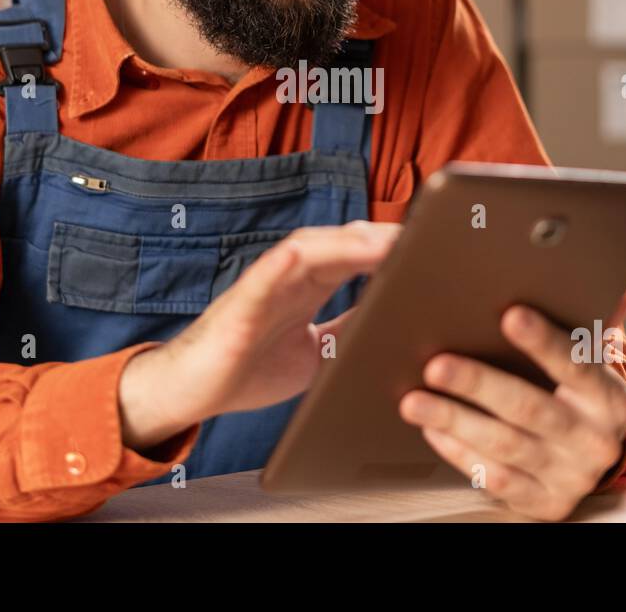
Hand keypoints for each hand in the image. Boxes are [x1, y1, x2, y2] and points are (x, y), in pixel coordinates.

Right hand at [118, 220, 400, 450]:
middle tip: (421, 235)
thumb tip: (395, 320)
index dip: (390, 247)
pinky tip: (299, 254)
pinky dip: (279, 264)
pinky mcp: (239, 305)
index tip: (430, 245)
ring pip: (307, 250)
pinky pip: (261, 279)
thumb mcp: (319, 351)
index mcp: (308, 286)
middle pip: (339, 244)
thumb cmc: (251, 367)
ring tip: (381, 241)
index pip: (355, 255)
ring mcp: (264, 287)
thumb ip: (349, 328)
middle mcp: (289, 278)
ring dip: (344, 243)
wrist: (195, 390)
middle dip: (378, 238)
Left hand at [398, 303, 625, 521]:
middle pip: (530, 408)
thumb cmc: (579, 396)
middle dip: (479, 384)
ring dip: (455, 420)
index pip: (578, 366)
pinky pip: (496, 478)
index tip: (510, 315)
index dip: (544, 342)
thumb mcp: (591, 363)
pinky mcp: (544, 502)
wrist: (593, 459)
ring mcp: (569, 476)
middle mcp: (594, 440)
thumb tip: (614, 291)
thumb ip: (591, 328)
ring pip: (505, 445)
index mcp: (609, 398)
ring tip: (414, 400)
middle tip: (435, 365)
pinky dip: (460, 452)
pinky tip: (433, 429)